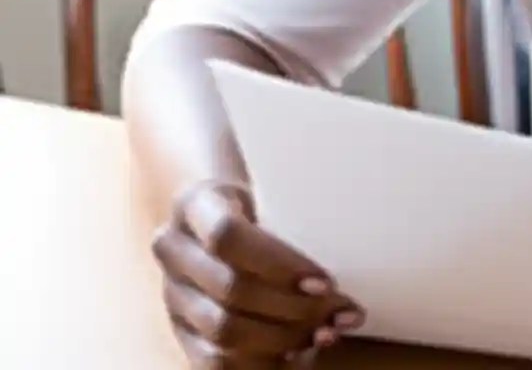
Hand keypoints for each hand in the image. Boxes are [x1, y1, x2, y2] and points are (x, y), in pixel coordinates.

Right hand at [151, 183, 364, 368]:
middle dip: (294, 309)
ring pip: (223, 331)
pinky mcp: (181, 331)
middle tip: (341, 312)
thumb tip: (344, 280)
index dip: (279, 264)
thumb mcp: (277, 192)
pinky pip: (214, 362)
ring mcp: (172, 294)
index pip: (227, 235)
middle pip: (231, 290)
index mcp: (196, 204)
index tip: (325, 281)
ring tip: (328, 333)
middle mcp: (174, 249)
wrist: (220, 214)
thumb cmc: (265, 203)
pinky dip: (263, 363)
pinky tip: (298, 355)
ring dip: (285, 339)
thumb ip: (302, 218)